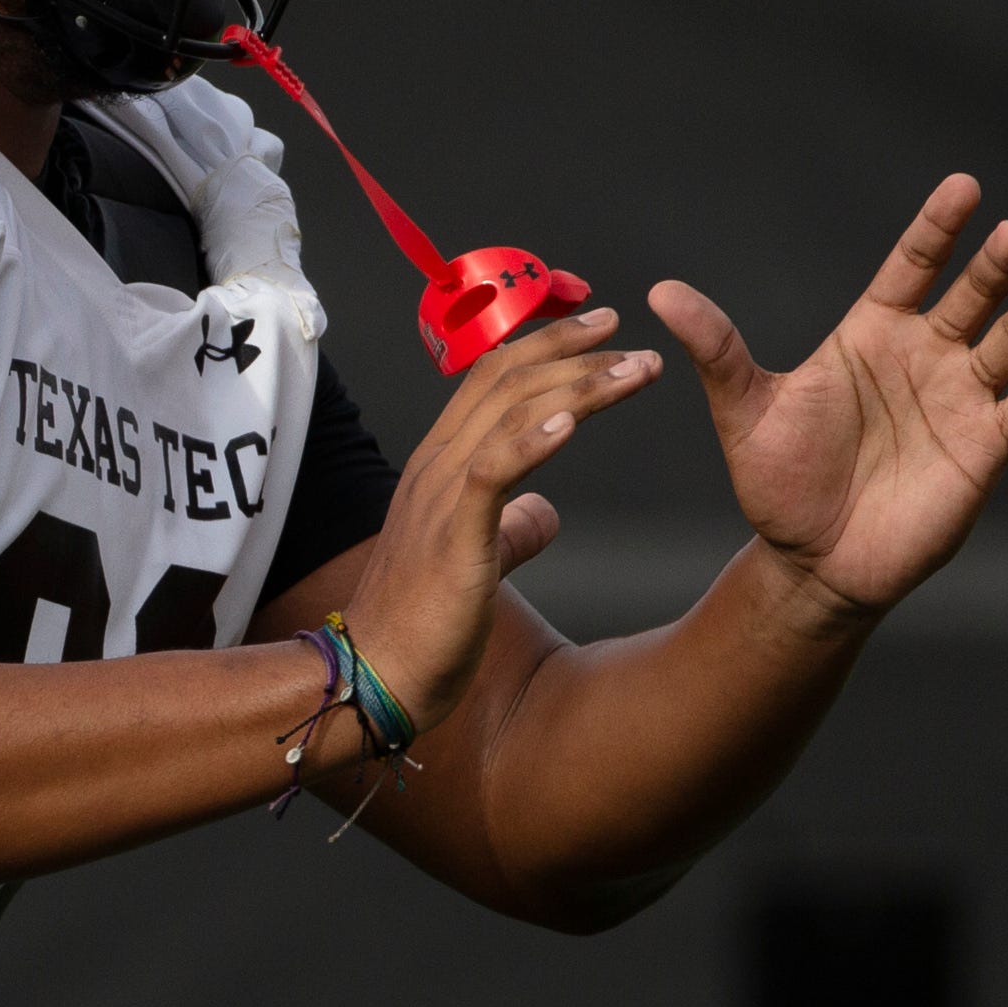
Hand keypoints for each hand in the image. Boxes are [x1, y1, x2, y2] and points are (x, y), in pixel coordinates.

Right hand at [342, 309, 661, 733]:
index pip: (492, 379)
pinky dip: (531, 442)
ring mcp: (440, 496)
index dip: (545, 347)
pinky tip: (571, 424)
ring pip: (510, 414)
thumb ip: (511, 526)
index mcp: (441, 464)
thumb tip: (547, 513)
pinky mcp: (451, 536)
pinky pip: (491, 473)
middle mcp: (437, 465)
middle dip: (570, 350)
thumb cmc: (425, 625)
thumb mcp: (477, 559)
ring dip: (577, 386)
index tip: (599, 331)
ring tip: (631, 370)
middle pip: (506, 381)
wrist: (375, 675)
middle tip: (625, 332)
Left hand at [649, 175, 1007, 619]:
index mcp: (869, 333)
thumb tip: (661, 291)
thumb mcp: (744, 410)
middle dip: (992, 265)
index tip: (963, 187)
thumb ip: (717, 349)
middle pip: (968, 295)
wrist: (812, 560)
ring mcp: (959, 398)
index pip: (911, 265)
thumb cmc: (778, 482)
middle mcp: (922, 355)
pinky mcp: (985, 446)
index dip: (936, 228)